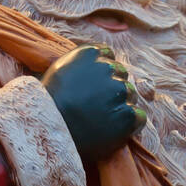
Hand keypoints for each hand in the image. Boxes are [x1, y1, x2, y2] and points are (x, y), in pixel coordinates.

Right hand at [41, 45, 145, 160]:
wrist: (47, 131)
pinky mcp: (127, 114)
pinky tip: (113, 130)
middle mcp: (107, 68)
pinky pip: (138, 116)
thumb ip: (80, 63)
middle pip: (121, 74)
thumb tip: (97, 61)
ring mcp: (119, 91)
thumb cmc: (47, 105)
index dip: (103, 72)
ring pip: (131, 94)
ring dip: (121, 104)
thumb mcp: (59, 71)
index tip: (94, 85)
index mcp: (90, 54)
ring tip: (101, 119)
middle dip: (112, 87)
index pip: (108, 54)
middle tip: (97, 105)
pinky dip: (131, 124)